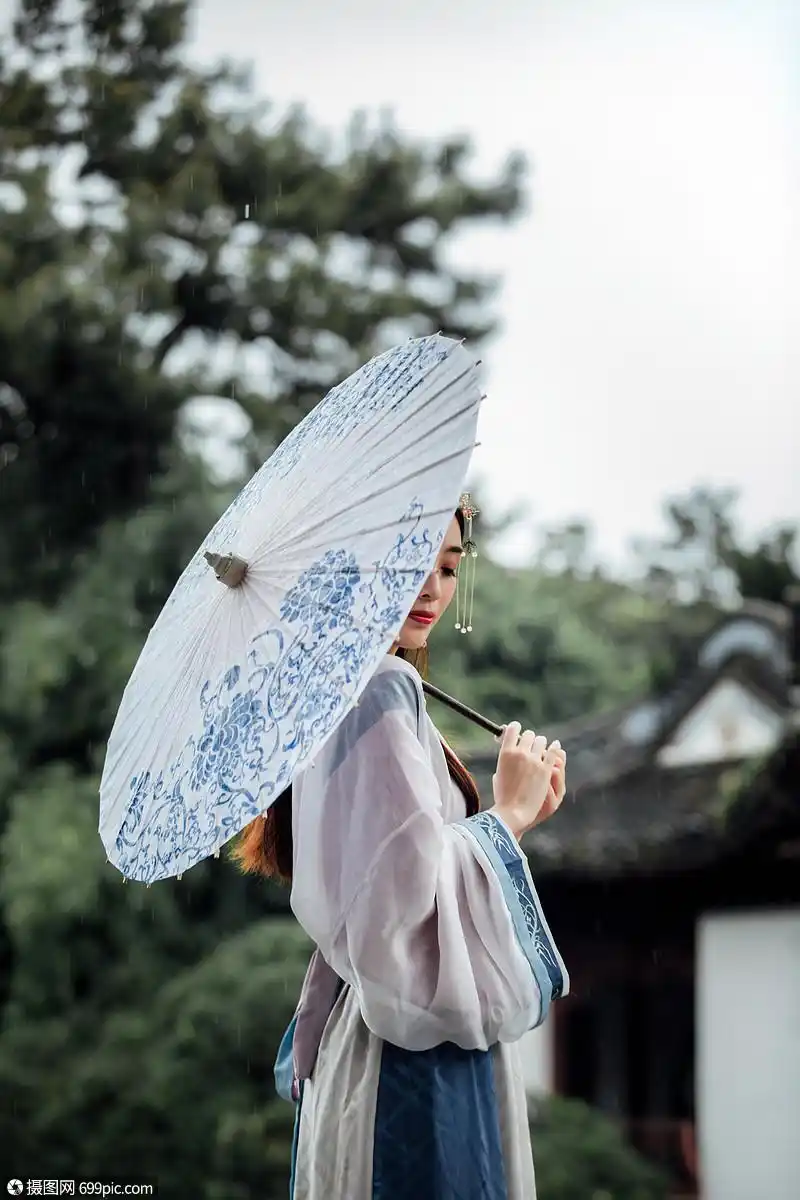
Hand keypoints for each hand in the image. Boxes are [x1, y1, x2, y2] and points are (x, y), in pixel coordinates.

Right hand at [489, 723, 563, 840]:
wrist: (513, 811)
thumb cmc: (503, 796)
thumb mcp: (498, 774)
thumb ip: (505, 761)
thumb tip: (509, 753)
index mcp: (506, 752)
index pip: (512, 729)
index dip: (514, 728)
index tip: (516, 731)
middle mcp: (520, 753)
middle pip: (529, 735)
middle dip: (528, 739)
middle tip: (528, 744)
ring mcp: (534, 760)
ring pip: (541, 741)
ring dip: (540, 744)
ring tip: (539, 748)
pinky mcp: (546, 769)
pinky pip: (553, 752)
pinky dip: (554, 748)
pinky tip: (556, 746)